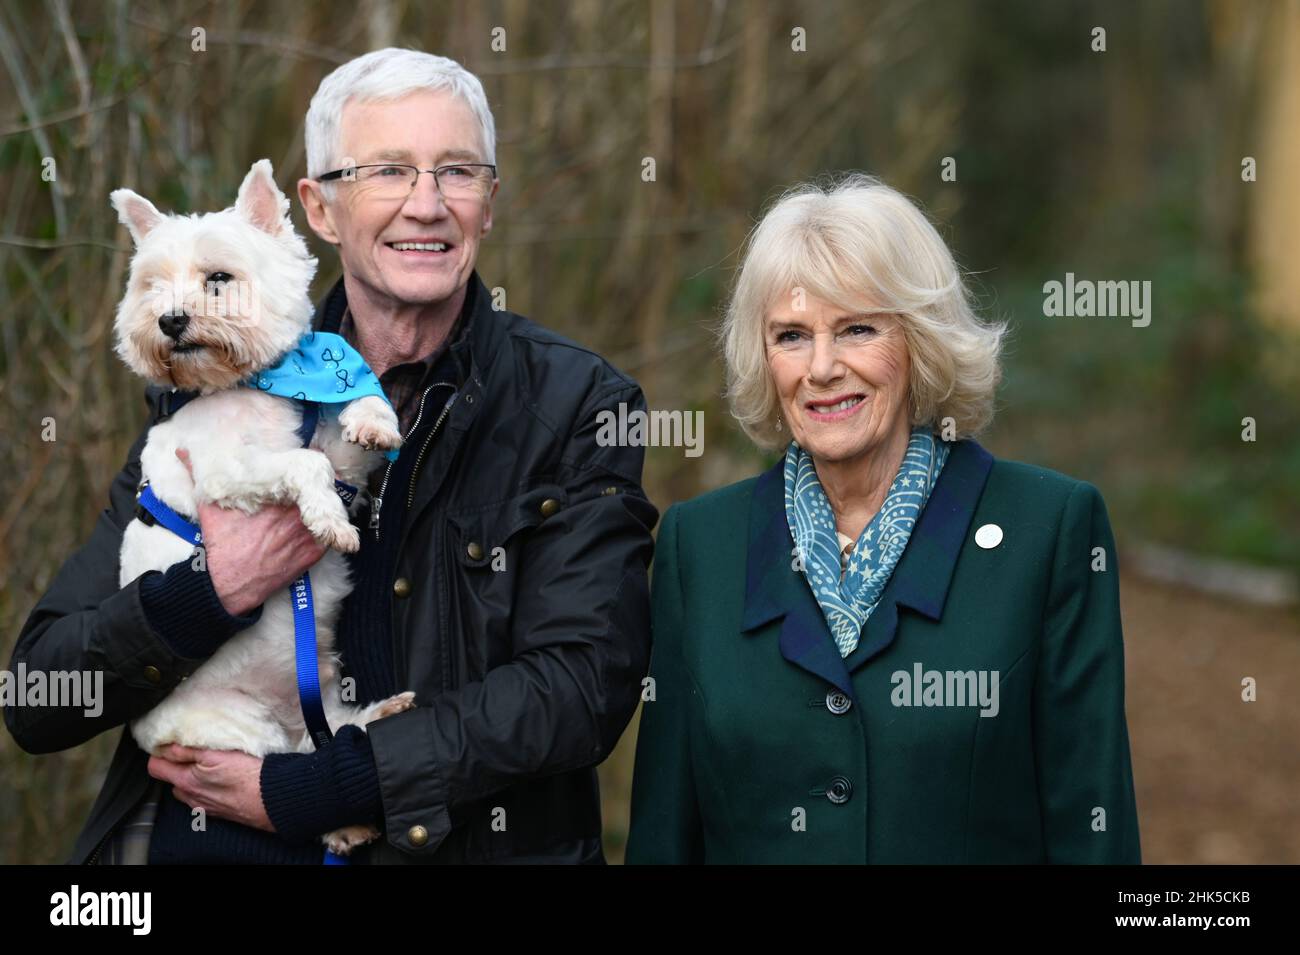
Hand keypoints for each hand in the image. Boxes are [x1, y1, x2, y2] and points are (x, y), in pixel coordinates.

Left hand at [147, 743, 273, 831]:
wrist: (270, 798)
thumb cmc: (246, 775)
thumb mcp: (216, 754)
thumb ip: (188, 750)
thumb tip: (165, 746)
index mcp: (185, 782)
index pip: (155, 768)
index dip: (158, 754)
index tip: (169, 744)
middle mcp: (190, 798)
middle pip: (171, 779)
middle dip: (178, 766)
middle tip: (196, 752)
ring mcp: (203, 807)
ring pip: (188, 790)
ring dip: (194, 778)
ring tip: (212, 765)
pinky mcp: (217, 812)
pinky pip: (203, 798)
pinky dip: (207, 788)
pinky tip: (224, 780)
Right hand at [176, 447, 326, 616]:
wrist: (229, 585)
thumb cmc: (222, 544)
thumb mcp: (210, 506)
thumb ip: (199, 474)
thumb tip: (182, 451)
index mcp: (275, 498)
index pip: (303, 473)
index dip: (307, 467)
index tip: (306, 463)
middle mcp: (295, 514)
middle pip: (320, 490)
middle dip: (318, 484)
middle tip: (316, 480)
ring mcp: (307, 535)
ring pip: (328, 511)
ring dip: (326, 506)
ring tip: (322, 500)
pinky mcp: (314, 554)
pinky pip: (332, 535)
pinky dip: (329, 529)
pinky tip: (323, 524)